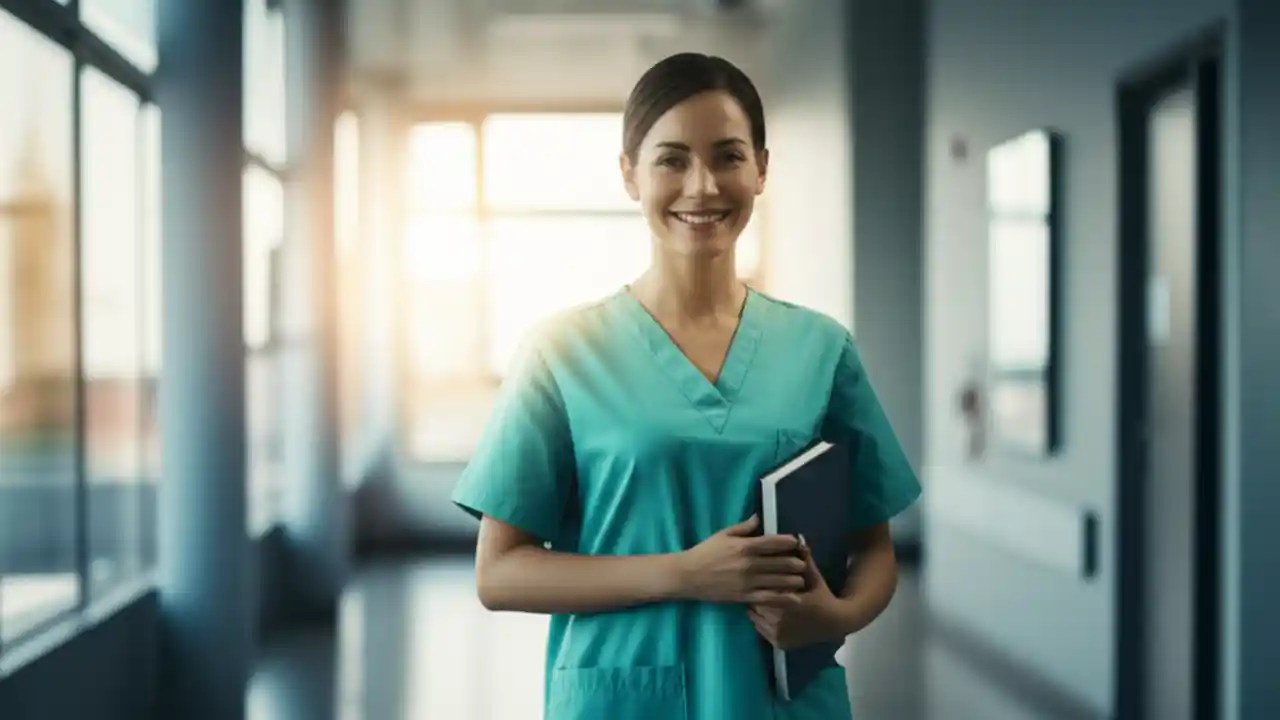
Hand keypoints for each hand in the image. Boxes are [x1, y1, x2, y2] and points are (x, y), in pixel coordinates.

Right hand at [677, 514, 806, 605]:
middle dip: (797, 563)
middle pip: (782, 562)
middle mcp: (750, 564)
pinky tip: (795, 598)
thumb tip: (760, 518)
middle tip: (803, 563)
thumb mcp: (723, 534)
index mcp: (745, 546)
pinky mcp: (745, 596)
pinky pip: (769, 598)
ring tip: (801, 580)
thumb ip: (744, 527)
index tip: (797, 543)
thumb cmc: (705, 552)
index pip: (775, 542)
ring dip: (794, 580)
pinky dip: (784, 598)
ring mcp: (748, 582)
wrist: (688, 576)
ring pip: (779, 581)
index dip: (790, 542)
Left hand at [747, 539, 844, 649]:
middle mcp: (779, 621)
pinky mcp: (778, 644)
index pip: (762, 590)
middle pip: (756, 605)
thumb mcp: (814, 577)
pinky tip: (767, 614)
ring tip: (761, 600)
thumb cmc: (822, 596)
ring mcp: (778, 635)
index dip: (760, 584)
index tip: (761, 578)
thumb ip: (804, 560)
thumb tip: (798, 539)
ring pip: (756, 618)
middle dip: (757, 596)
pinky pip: (761, 630)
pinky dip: (762, 623)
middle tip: (758, 589)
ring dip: (758, 610)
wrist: (835, 623)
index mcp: (786, 603)